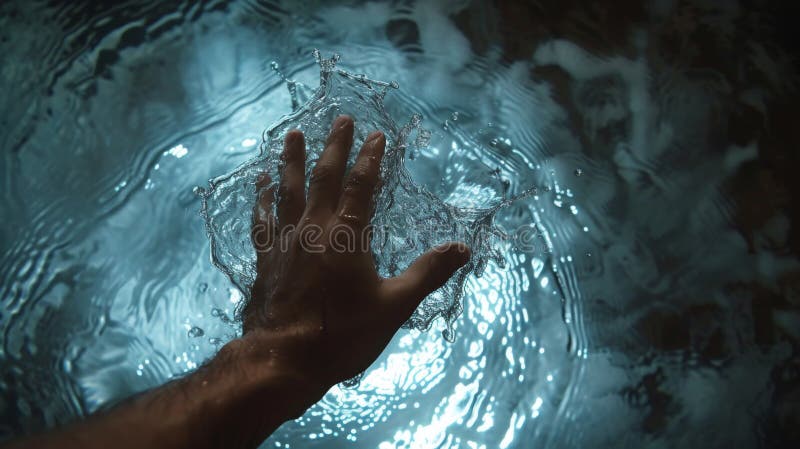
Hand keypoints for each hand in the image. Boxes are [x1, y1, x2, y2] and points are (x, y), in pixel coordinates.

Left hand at [240, 115, 470, 389]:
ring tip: (294, 134)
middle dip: (334, 146)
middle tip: (340, 118)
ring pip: (289, 190)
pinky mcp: (267, 258)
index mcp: (346, 235)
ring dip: (293, 160)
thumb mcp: (394, 306)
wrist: (284, 360)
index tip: (377, 134)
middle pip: (324, 177)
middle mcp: (314, 228)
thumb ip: (428, 273)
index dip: (370, 158)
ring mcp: (286, 241)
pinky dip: (263, 198)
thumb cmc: (343, 334)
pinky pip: (264, 219)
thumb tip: (463, 248)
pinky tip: (260, 183)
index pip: (361, 186)